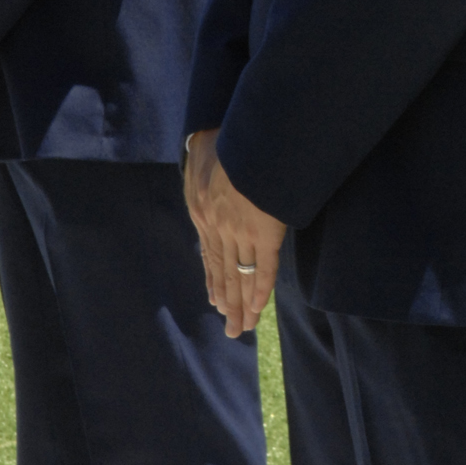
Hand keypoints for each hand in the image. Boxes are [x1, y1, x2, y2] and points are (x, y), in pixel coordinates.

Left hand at [184, 129, 285, 337]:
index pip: (211, 256)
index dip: (215, 281)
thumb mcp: (203, 164)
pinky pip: (263, 267)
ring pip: (239, 276)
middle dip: (227, 303)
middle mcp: (216, 228)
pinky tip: (258, 308)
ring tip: (243, 327)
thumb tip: (208, 190)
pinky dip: (260, 290)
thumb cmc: (223, 142)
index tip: (218, 302)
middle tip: (231, 330)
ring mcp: (239, 232)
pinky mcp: (263, 231)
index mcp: (202, 213)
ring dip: (241, 305)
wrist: (241, 135)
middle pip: (223, 273)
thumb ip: (205, 184)